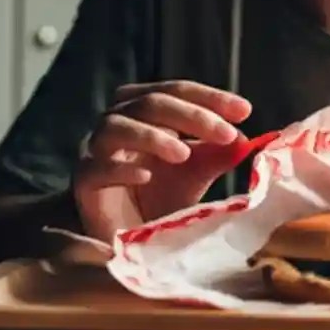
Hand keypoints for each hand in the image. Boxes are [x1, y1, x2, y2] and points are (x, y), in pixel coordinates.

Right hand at [73, 81, 252, 240]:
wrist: (128, 238)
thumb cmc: (161, 197)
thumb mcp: (196, 172)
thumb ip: (217, 154)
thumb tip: (245, 139)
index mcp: (144, 110)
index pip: (176, 91)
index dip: (210, 97)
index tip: (244, 111)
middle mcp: (118, 121)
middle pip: (150, 102)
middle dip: (192, 115)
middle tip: (226, 133)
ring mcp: (95, 150)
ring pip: (117, 126)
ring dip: (153, 136)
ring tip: (184, 154)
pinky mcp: (83, 182)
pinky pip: (96, 167)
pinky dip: (122, 169)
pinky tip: (146, 177)